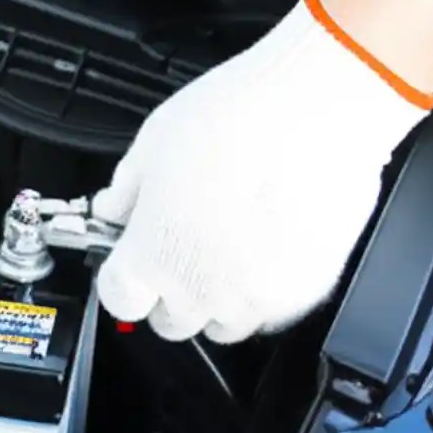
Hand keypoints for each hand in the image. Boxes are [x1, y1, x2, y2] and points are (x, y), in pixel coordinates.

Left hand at [92, 0, 432, 342]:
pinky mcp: (304, 293)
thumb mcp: (151, 145)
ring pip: (221, 324)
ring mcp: (255, 297)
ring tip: (228, 244)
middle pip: (170, 320)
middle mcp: (201, 290)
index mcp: (152, 258)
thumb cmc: (234, 118)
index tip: (131, 257)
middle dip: (168, 289)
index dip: (123, 276)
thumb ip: (125, 192)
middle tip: (181, 243)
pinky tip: (265, 245)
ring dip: (216, 297)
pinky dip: (262, 290)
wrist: (319, 108)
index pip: (119, 299)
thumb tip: (113, 210)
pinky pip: (270, 311)